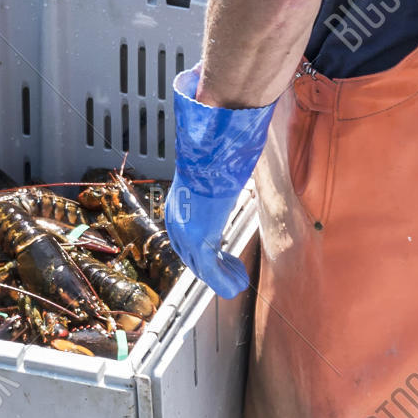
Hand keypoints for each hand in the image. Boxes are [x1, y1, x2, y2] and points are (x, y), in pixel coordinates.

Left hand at [165, 66, 273, 298]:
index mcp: (180, 197)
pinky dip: (223, 280)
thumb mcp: (222, 156)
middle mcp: (178, 214)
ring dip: (220, 276)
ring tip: (238, 281)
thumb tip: (240, 133)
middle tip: (231, 272)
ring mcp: (186, 227)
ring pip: (200, 263)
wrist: (214, 140)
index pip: (185, 229)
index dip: (201, 245)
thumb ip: (226, 155)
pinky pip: (209, 268)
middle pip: (189, 251)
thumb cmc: (218, 141)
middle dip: (210, 266)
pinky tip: (238, 285)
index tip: (217, 252)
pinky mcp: (199, 236)